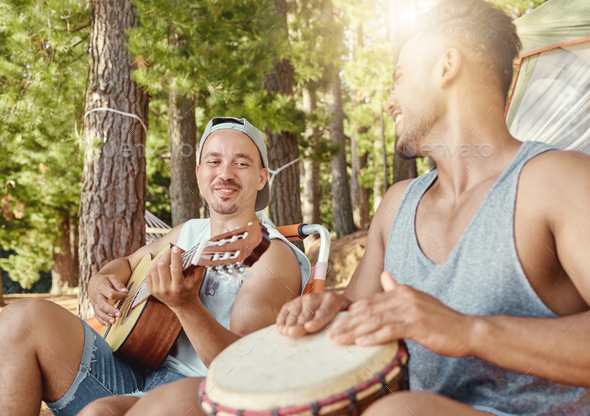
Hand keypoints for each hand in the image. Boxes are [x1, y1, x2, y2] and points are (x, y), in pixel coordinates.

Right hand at [88, 265, 128, 326]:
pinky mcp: (95, 308)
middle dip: (111, 310)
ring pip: (99, 312)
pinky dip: (102, 321)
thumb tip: (126, 292)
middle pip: (103, 305)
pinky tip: (108, 324)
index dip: (119, 296)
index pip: (111, 293)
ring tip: (114, 321)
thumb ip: (119, 284)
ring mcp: (95, 303)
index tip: (126, 295)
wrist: (93, 283)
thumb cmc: (105, 280)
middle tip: (120, 314)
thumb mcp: (112, 278)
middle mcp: (97, 296)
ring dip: (106, 318)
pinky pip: (97, 316)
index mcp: (101, 287)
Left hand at [146, 245, 203, 311]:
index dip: (175, 256)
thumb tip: (199, 253)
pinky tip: (160, 264)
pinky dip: (153, 266)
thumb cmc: (191, 289)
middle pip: (162, 266)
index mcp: (179, 287)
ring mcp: (157, 290)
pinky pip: (148, 273)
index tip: (176, 247)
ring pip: (153, 268)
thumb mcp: (198, 279)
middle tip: (172, 250)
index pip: (175, 269)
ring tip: (167, 257)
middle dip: (167, 254)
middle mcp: (166, 289)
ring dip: (160, 259)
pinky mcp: (151, 290)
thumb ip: (199, 266)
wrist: (182, 305)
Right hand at [276, 292, 351, 336]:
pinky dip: (282, 319)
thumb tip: (346, 330)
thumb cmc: (341, 313)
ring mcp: (303, 298)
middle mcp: (316, 297)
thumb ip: (348, 320)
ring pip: (295, 312)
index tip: (309, 328)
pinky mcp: (294, 302)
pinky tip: (280, 328)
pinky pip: (285, 310)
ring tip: (285, 332)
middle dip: (299, 324)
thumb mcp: (349, 314)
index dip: (316, 321)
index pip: (324, 312)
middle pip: (307, 314)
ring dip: (289, 323)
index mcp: (332, 300)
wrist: (333, 302)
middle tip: (293, 334)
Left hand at [328, 271, 474, 357]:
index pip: (369, 302)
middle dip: (347, 323)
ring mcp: (410, 310)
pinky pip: (390, 330)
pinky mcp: (417, 324)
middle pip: (368, 310)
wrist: (466, 330)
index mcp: (401, 291)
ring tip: (339, 339)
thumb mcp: (417, 300)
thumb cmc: (441, 320)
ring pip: (375, 320)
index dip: (350, 314)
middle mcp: (403, 297)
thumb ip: (397, 289)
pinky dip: (374, 336)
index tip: (335, 323)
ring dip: (354, 331)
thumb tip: (385, 276)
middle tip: (330, 334)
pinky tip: (361, 343)